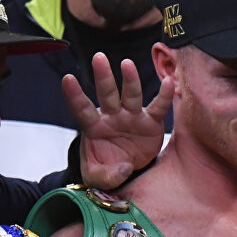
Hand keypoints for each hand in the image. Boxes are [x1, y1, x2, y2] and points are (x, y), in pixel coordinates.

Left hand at [66, 52, 172, 189]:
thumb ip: (106, 176)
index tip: (67, 79)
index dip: (74, 96)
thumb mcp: (98, 178)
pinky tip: (168, 81)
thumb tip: (123, 167)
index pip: (82, 109)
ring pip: (131, 96)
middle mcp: (112, 116)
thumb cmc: (107, 168)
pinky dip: (164, 95)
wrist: (128, 171)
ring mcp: (131, 116)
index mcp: (94, 127)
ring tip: (127, 64)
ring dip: (130, 80)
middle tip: (98, 58)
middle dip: (103, 77)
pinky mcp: (150, 122)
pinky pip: (158, 107)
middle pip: (107, 94)